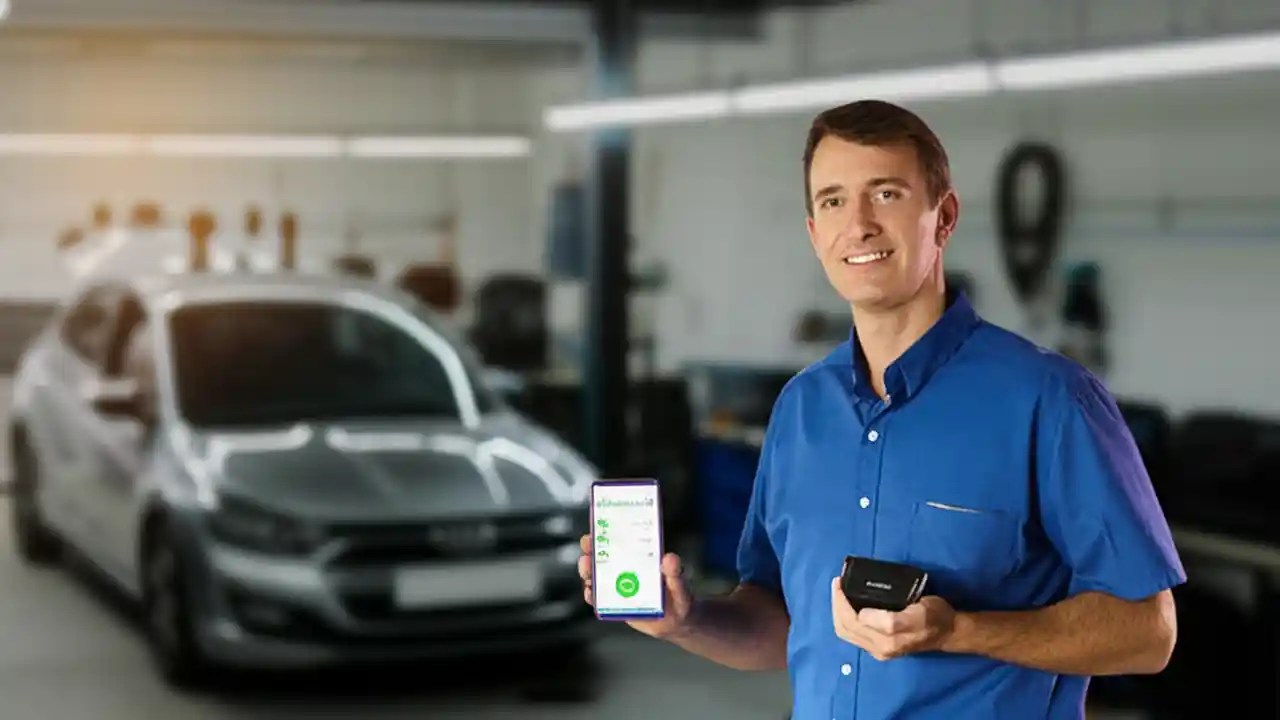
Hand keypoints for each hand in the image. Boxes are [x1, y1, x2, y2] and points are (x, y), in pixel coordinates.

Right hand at [578, 534, 694, 639]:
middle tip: (587, 548)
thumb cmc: (680, 597)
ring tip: (587, 570)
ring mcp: (618, 587)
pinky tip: (590, 593)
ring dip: (588, 572)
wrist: (677, 622)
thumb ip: (675, 573)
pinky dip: (592, 596)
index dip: (603, 535)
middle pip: (601, 558)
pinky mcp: (615, 604)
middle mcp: (625, 569)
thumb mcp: (680, 584)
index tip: (595, 531)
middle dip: (590, 551)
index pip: (618, 542)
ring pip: (596, 577)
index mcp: (639, 557)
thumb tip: (670, 558)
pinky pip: (599, 600)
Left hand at [830, 577, 955, 660]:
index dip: (843, 600)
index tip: (841, 580)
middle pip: (845, 627)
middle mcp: (880, 648)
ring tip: (839, 592)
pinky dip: (844, 619)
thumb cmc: (936, 616)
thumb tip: (863, 615)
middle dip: (836, 604)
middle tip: (837, 582)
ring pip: (845, 632)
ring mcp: (878, 650)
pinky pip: (852, 635)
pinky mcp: (878, 648)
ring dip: (837, 612)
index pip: (853, 620)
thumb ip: (892, 619)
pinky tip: (846, 605)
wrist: (948, 632)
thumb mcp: (919, 611)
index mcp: (888, 639)